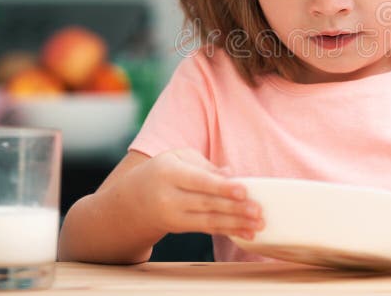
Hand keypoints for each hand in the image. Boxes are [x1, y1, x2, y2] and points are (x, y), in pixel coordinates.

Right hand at [114, 148, 263, 240]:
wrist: (132, 200)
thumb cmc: (162, 171)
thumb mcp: (178, 158)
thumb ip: (205, 165)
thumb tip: (230, 174)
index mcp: (169, 172)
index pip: (199, 181)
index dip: (221, 187)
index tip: (243, 191)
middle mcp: (169, 196)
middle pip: (206, 203)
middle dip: (235, 208)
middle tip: (257, 211)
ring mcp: (173, 215)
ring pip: (208, 220)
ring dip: (236, 223)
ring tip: (257, 224)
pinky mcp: (180, 227)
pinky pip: (207, 229)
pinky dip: (229, 231)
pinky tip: (246, 233)